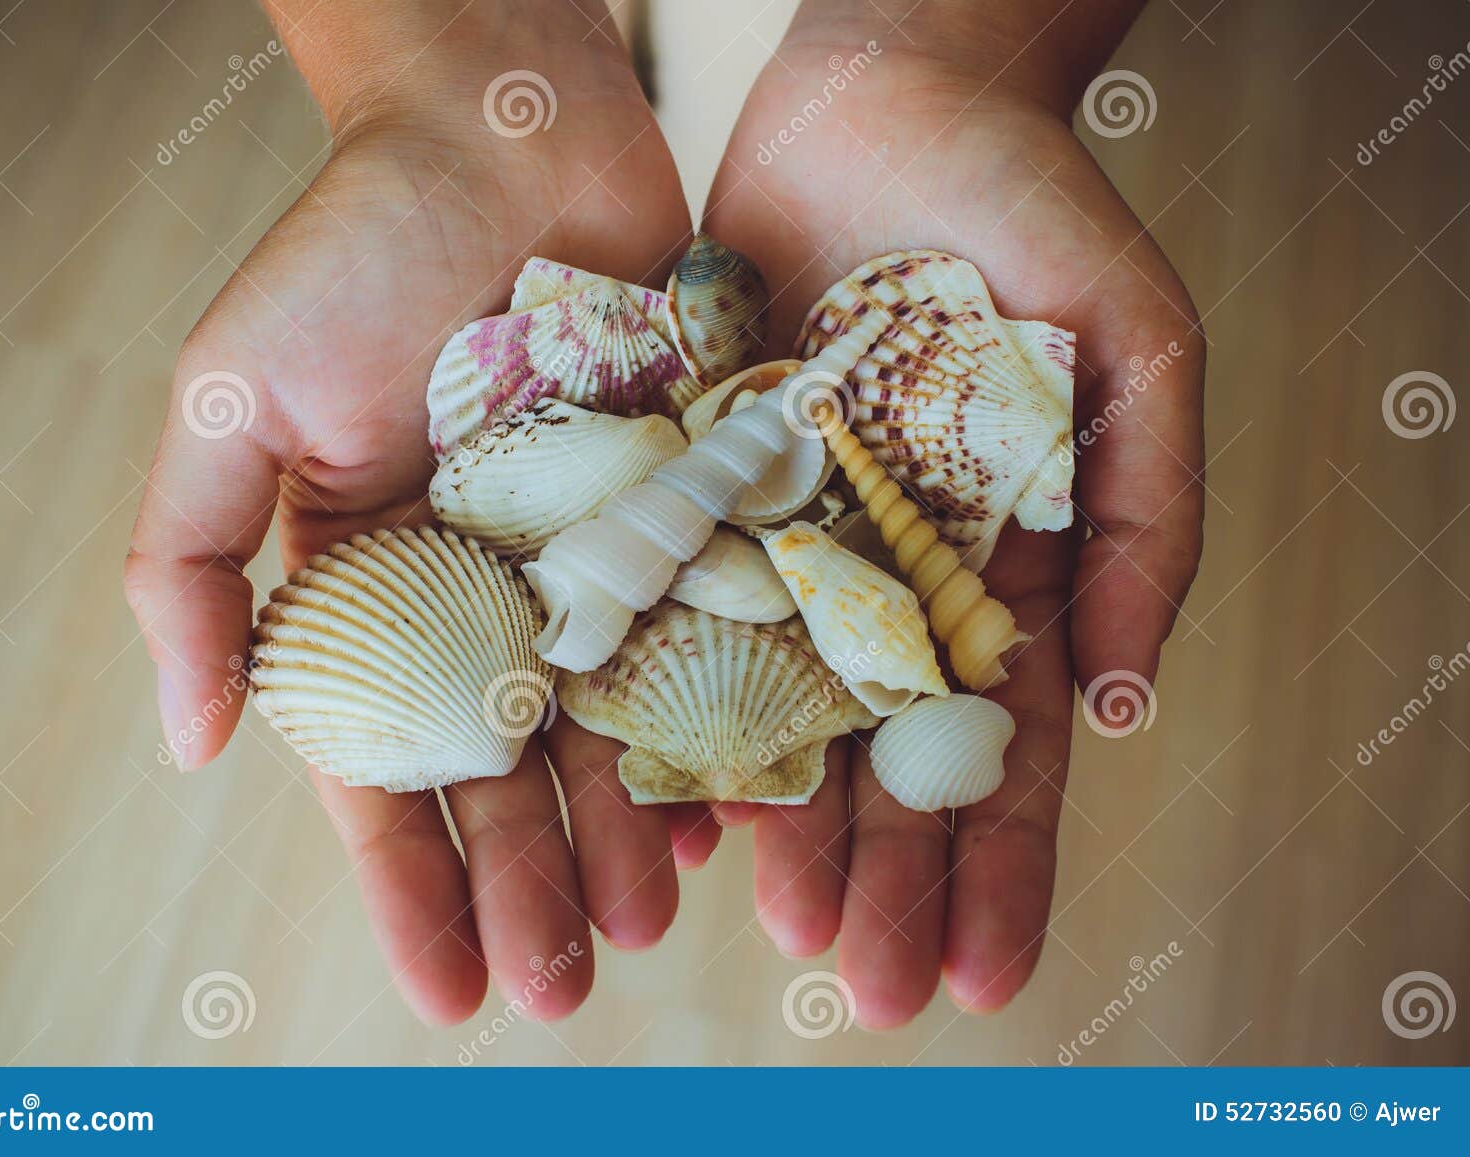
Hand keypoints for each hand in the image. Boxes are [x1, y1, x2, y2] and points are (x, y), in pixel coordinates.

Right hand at [123, 1, 716, 1024]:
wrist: (501, 130)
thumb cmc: (351, 253)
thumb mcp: (230, 405)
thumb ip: (190, 571)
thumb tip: (188, 744)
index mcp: (377, 586)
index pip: (389, 765)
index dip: (412, 882)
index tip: (444, 990)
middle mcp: (489, 588)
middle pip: (514, 767)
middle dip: (532, 879)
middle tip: (567, 984)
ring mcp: (592, 553)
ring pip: (617, 717)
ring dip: (630, 825)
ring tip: (654, 919)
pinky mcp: (684, 505)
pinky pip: (710, 632)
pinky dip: (723, 711)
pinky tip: (740, 800)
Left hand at [701, 0, 1203, 1024]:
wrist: (891, 99)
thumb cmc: (1032, 214)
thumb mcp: (1135, 355)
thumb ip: (1138, 521)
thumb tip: (1123, 700)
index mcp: (998, 570)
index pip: (1008, 747)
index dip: (1006, 862)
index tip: (991, 973)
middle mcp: (887, 577)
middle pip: (888, 757)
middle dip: (889, 876)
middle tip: (871, 988)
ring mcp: (788, 541)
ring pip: (780, 709)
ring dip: (786, 824)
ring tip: (779, 930)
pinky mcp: (697, 490)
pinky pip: (682, 615)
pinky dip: (675, 703)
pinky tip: (673, 801)